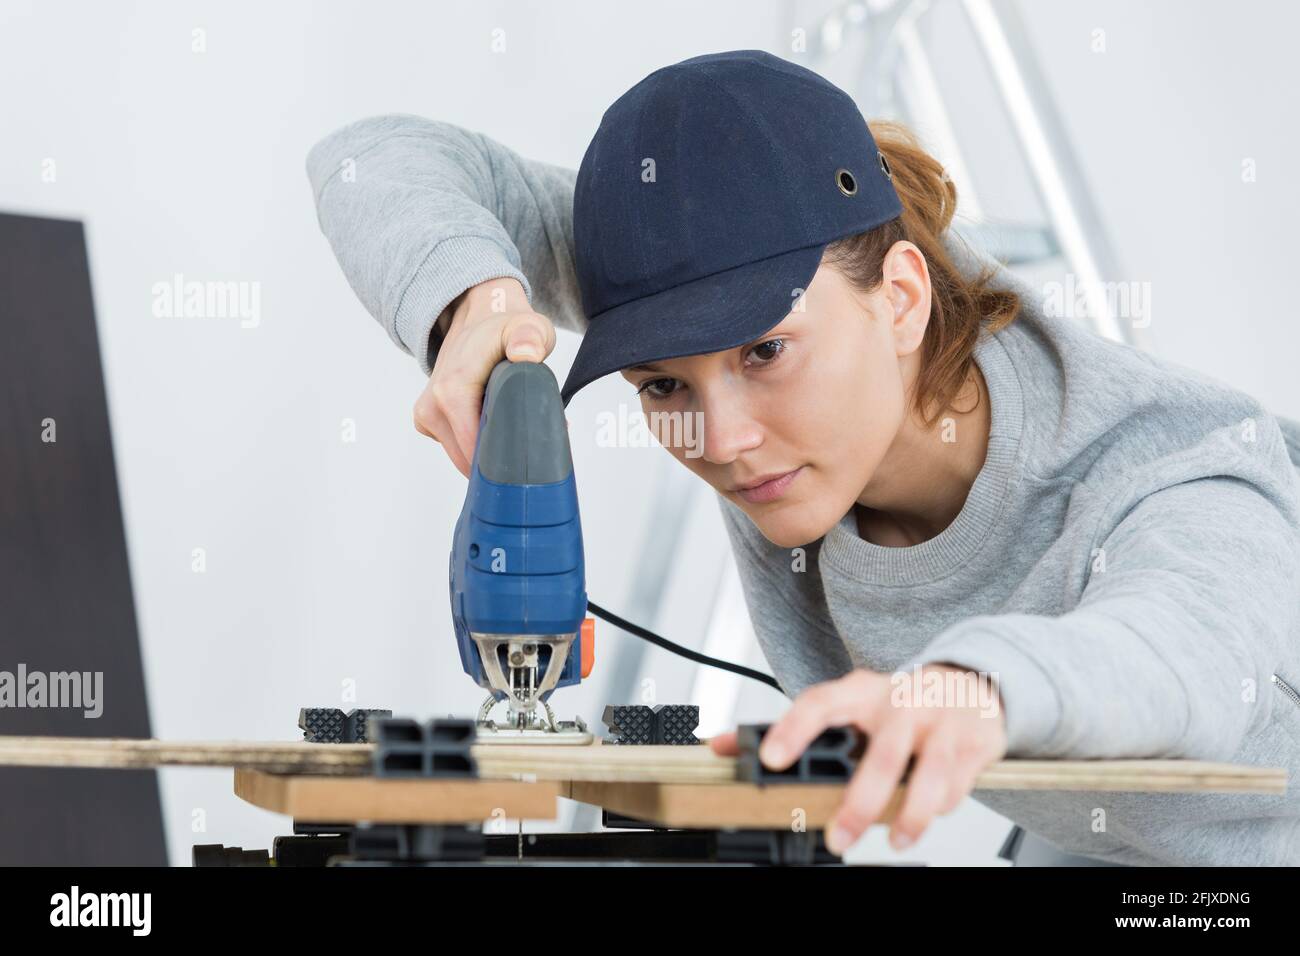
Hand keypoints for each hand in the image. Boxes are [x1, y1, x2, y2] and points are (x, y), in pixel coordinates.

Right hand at [412, 276, 556, 476]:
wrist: (477, 317)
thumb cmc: (504, 327)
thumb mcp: (528, 327)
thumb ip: (531, 338)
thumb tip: (526, 354)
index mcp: (452, 391)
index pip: (473, 451)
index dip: (502, 463)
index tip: (527, 463)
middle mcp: (432, 406)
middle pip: (468, 460)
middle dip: (500, 460)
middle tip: (529, 444)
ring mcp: (427, 416)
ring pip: (463, 458)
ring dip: (489, 453)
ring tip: (513, 431)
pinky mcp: (427, 422)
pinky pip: (456, 448)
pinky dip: (476, 444)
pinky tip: (493, 425)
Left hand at [709, 664, 1006, 855]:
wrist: (970, 680)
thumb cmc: (897, 701)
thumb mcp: (846, 704)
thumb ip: (788, 728)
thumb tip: (719, 746)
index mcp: (859, 691)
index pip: (818, 702)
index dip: (791, 729)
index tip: (770, 758)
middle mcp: (900, 702)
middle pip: (879, 756)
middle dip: (858, 803)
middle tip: (839, 838)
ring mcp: (940, 721)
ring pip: (928, 776)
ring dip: (910, 816)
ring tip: (896, 840)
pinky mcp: (973, 742)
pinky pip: (956, 785)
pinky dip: (940, 807)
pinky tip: (927, 813)